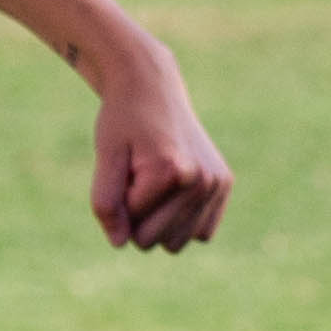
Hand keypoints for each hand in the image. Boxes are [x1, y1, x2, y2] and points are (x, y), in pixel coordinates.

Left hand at [91, 45, 230, 252]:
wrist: (150, 87)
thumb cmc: (122, 121)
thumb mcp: (105, 158)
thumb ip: (106, 203)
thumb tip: (119, 243)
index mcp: (172, 172)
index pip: (130, 225)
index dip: (119, 201)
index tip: (124, 168)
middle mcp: (202, 180)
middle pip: (153, 241)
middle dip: (136, 215)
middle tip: (138, 175)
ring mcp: (217, 183)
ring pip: (176, 243)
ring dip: (158, 220)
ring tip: (156, 182)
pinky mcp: (224, 184)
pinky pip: (200, 233)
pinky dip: (182, 220)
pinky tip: (174, 190)